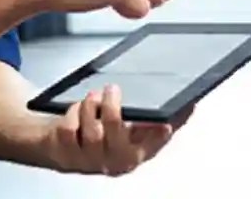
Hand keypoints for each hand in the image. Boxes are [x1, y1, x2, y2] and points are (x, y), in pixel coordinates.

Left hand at [45, 84, 191, 176]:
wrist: (60, 149)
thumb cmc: (100, 135)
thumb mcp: (129, 130)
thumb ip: (155, 120)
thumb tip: (190, 107)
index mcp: (136, 154)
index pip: (154, 144)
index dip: (161, 136)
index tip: (165, 125)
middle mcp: (115, 161)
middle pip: (116, 131)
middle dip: (112, 105)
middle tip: (112, 89)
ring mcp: (90, 160)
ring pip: (91, 129)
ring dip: (90, 106)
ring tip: (93, 97)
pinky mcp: (67, 156)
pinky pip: (70, 130)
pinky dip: (72, 114)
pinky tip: (76, 111)